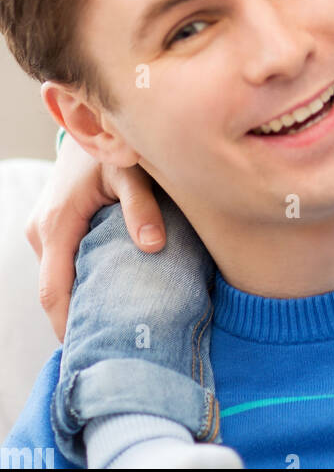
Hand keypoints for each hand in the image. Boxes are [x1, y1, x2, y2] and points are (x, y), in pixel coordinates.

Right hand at [25, 138, 165, 340]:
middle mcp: (42, 229)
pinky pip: (63, 261)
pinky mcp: (53, 224)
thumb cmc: (113, 142)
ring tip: (113, 328)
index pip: (54, 290)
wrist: (91, 117)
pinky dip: (80, 278)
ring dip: (80, 298)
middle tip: (109, 350)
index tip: (89, 354)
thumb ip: (142, 206)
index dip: (68, 325)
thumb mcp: (130, 170)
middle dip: (76, 320)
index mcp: (57, 223)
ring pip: (58, 275)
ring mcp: (43, 227)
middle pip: (54, 289)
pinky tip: (108, 294)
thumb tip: (154, 246)